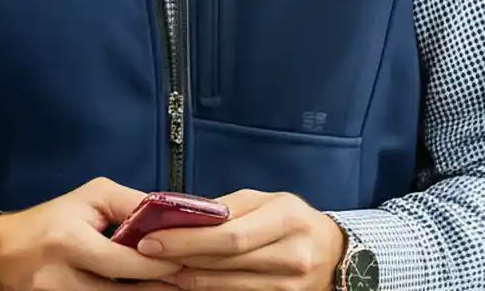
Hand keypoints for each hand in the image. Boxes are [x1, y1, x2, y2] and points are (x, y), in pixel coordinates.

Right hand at [0, 178, 181, 290]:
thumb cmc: (49, 222)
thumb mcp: (89, 197)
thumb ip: (130, 205)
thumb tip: (168, 216)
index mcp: (68, 240)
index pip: (124, 260)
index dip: (159, 264)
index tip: (184, 260)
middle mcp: (59, 274)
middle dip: (157, 285)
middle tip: (184, 279)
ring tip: (167, 286)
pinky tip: (141, 290)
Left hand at [138, 190, 345, 290]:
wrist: (336, 254)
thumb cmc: (293, 220)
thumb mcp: (267, 201)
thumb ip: (227, 208)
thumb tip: (179, 214)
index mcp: (287, 218)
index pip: (230, 234)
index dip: (187, 239)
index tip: (152, 238)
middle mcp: (292, 255)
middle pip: (226, 261)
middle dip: (182, 257)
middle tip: (148, 254)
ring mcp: (290, 286)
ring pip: (228, 285)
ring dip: (190, 278)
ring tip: (164, 268)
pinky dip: (209, 289)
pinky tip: (188, 280)